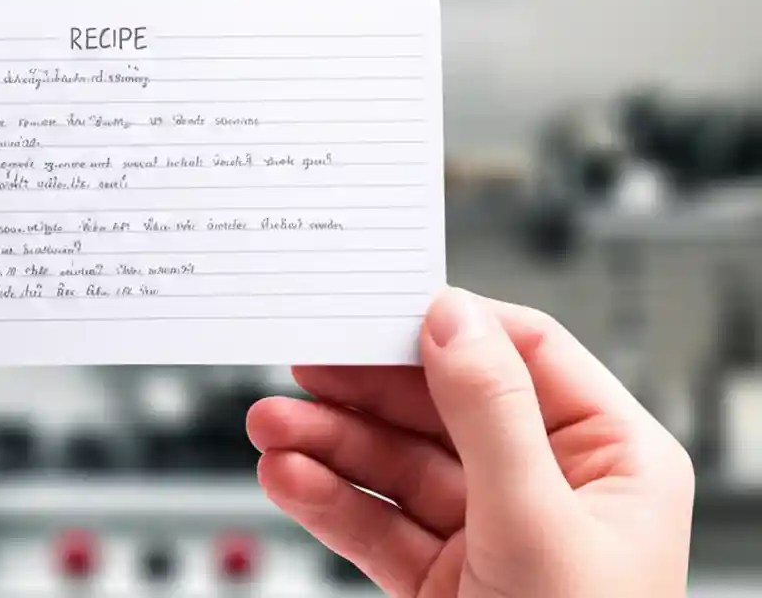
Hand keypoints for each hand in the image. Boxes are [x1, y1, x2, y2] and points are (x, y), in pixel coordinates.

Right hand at [247, 287, 693, 597]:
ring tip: (270, 426)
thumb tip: (450, 319)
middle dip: (364, 391)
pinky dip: (329, 500)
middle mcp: (550, 486)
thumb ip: (489, 415)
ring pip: (396, 464)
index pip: (523, 355)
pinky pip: (376, 522)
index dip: (448, 327)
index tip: (378, 310)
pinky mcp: (441, 577)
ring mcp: (490, 532)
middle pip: (441, 406)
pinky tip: (288, 478)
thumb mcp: (539, 523)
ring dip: (330, 442)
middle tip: (301, 367)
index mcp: (610, 457)